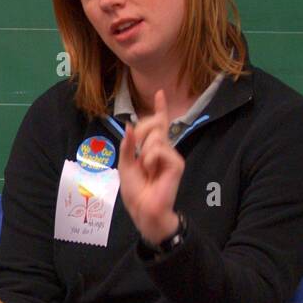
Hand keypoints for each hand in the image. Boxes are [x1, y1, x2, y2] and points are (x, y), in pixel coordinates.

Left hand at [118, 89, 184, 244]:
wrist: (144, 210)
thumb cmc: (136, 191)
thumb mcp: (125, 165)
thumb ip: (127, 146)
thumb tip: (129, 126)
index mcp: (153, 149)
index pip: (158, 124)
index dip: (160, 108)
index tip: (160, 92)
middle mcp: (165, 149)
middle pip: (153, 124)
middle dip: (141, 132)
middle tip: (137, 155)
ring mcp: (172, 155)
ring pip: (155, 136)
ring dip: (144, 152)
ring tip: (147, 170)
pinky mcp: (177, 163)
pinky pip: (159, 149)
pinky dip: (150, 159)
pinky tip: (152, 172)